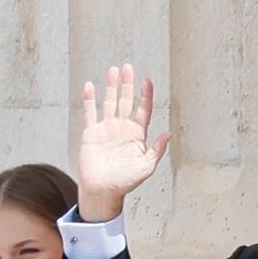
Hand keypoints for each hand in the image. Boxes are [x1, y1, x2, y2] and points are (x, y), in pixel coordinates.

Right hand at [77, 62, 171, 220]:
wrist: (103, 191)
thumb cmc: (125, 182)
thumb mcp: (146, 167)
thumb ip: (156, 150)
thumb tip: (168, 134)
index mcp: (136, 136)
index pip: (142, 110)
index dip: (145, 95)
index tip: (147, 80)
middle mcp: (122, 129)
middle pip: (125, 101)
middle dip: (127, 85)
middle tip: (128, 67)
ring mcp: (106, 129)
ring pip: (109, 103)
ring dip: (111, 87)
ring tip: (113, 70)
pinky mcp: (91, 133)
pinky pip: (90, 113)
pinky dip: (89, 100)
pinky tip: (90, 86)